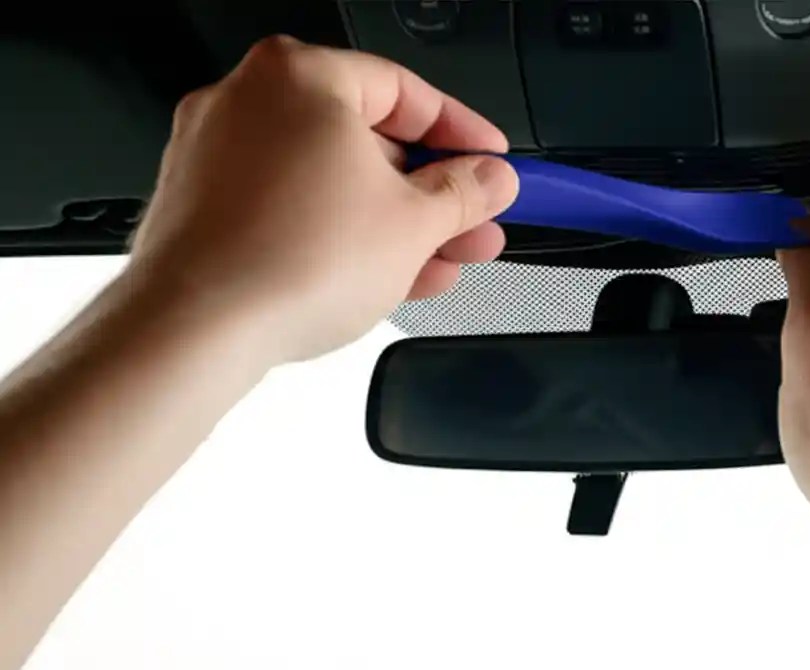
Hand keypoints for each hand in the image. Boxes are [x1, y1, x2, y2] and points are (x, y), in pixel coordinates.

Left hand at [127, 36, 518, 364]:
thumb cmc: (287, 260)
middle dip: (432, 192)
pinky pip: (295, 211)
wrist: (196, 330)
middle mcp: (249, 103)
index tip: (491, 163)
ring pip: (332, 181)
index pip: (407, 91)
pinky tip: (389, 274)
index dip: (463, 134)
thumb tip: (490, 181)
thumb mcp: (414, 223)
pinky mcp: (206, 209)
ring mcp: (220, 156)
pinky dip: (343, 237)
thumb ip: (464, 193)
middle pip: (368, 139)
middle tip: (474, 221)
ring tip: (442, 261)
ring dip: (395, 223)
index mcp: (299, 76)